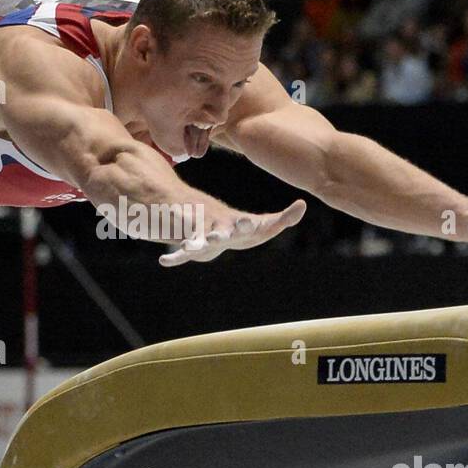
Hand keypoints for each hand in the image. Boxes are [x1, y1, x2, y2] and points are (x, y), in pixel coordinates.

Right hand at [160, 200, 305, 266]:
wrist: (211, 226)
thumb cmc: (242, 227)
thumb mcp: (263, 224)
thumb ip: (284, 217)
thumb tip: (302, 205)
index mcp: (238, 226)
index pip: (245, 225)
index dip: (247, 225)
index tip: (248, 223)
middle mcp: (220, 231)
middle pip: (221, 234)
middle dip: (221, 236)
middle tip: (218, 239)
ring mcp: (205, 238)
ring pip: (199, 242)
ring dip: (196, 245)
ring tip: (189, 247)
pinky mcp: (194, 249)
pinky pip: (182, 255)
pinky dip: (175, 258)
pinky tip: (165, 262)